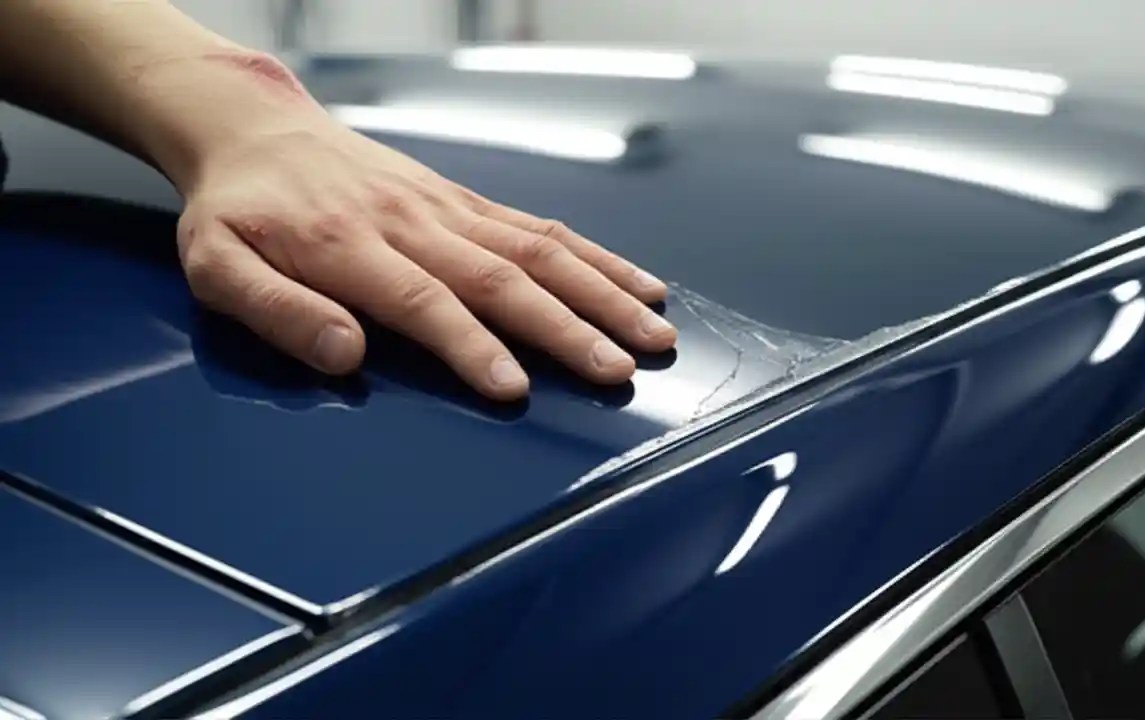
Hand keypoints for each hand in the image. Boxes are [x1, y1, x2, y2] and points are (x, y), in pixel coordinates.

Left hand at [176, 117, 675, 399]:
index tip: (514, 388)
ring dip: (602, 293)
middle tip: (618, 371)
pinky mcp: (468, 201)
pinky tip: (638, 284)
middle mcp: (414, 224)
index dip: (471, 345)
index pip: (423, 301)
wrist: (255, 128)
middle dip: (568, 328)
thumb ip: (276, 310)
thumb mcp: (217, 264)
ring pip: (540, 249)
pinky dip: (596, 258)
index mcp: (349, 247)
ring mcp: (450, 209)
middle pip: (503, 277)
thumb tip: (343, 355)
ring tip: (654, 333)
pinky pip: (541, 227)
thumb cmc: (238, 209)